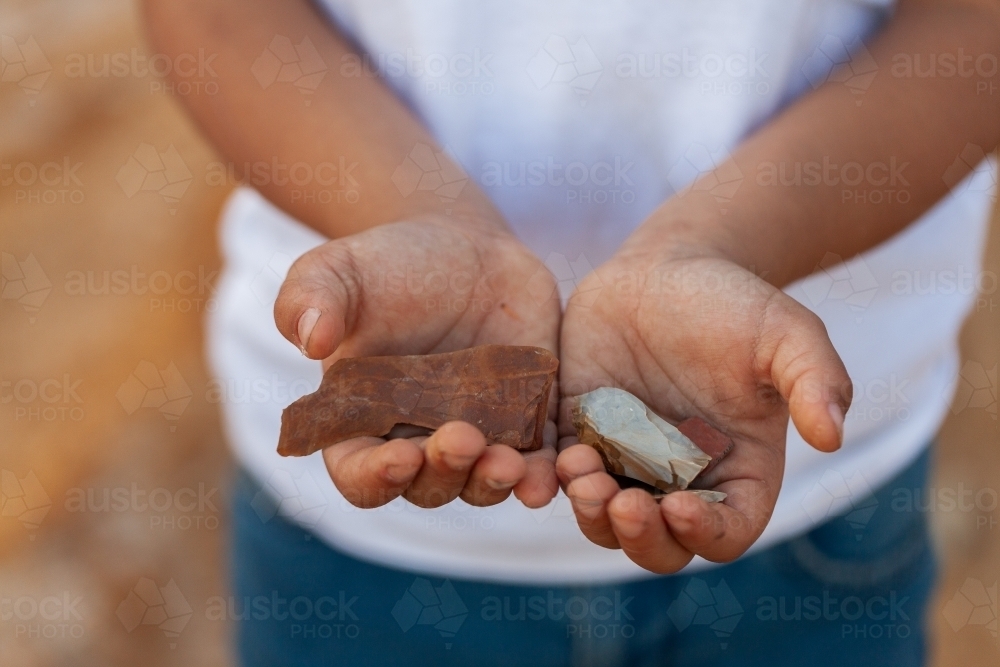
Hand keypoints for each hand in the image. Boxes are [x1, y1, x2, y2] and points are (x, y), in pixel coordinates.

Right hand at [274, 216, 560, 509]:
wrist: (462, 250)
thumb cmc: (385, 265)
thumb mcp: (338, 271)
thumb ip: (310, 299)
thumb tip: (309, 337)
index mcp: (360, 424)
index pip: (358, 474)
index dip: (375, 478)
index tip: (399, 458)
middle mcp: (417, 444)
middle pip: (427, 486)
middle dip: (445, 473)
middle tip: (464, 440)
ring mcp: (475, 438)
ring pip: (482, 484)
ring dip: (495, 483)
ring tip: (512, 462)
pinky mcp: (526, 424)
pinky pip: (536, 463)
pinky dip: (543, 476)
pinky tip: (553, 474)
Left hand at [556, 241, 850, 573]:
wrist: (667, 269)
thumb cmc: (736, 304)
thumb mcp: (787, 333)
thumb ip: (816, 379)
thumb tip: (834, 436)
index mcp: (738, 474)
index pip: (727, 532)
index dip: (704, 534)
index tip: (679, 505)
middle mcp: (681, 482)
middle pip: (660, 545)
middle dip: (640, 538)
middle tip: (622, 505)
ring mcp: (626, 464)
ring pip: (604, 521)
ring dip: (592, 514)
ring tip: (583, 475)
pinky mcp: (582, 437)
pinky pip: (564, 478)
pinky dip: (557, 480)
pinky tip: (559, 456)